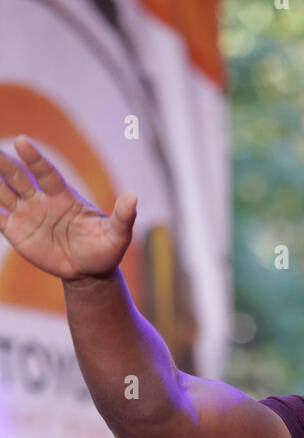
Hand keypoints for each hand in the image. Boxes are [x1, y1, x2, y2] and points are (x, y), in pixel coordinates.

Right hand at [0, 135, 136, 281]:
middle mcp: (41, 200)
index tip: (22, 141)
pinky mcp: (17, 233)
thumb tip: (134, 197)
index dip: (34, 158)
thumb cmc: (104, 250)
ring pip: (3, 192)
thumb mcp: (117, 235)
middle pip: (17, 177)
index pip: (45, 172)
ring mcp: (27, 215)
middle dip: (3, 163)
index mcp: (62, 196)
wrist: (89, 273)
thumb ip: (123, 216)